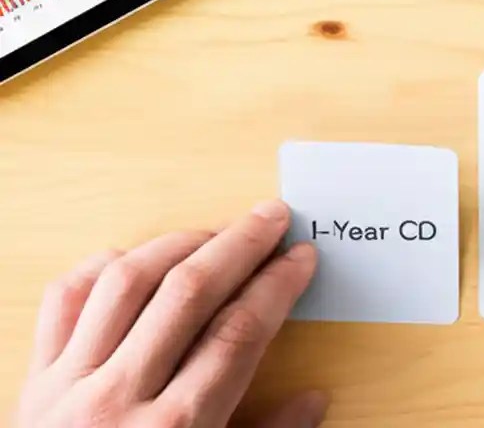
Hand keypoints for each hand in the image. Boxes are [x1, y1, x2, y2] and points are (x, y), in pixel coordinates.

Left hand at [15, 201, 324, 427]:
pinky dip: (99, 269)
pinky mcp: (34, 382)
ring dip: (178, 244)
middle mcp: (120, 398)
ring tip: (215, 231)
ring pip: (126, 282)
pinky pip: (64, 303)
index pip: (238, 333)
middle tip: (273, 216)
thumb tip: (314, 403)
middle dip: (239, 245)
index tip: (301, 258)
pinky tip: (133, 258)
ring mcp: (70, 385)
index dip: (276, 286)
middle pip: (188, 292)